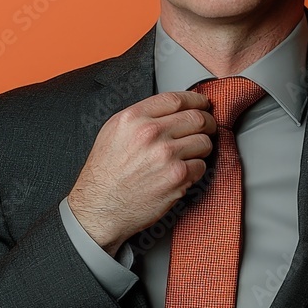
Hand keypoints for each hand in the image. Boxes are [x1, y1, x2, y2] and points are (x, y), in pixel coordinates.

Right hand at [67, 91, 215, 255]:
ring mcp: (166, 155)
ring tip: (192, 153)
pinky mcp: (177, 177)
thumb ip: (140, 117)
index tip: (202, 103)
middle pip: (196, 117)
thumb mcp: (113, 132)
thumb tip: (169, 111)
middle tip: (207, 128)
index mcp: (133, 118)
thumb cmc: (105, 174)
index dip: (195, 100)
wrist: (100, 208)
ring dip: (202, 147)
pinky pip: (201, 165)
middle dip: (207, 122)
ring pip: (204, 141)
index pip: (176, 99)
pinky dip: (196, 169)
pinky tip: (183, 172)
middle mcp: (150, 133)